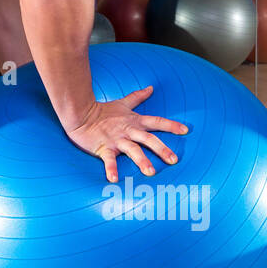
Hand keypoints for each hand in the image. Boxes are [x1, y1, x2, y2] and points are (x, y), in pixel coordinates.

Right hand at [66, 86, 188, 181]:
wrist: (80, 113)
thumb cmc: (102, 111)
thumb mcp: (122, 103)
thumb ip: (138, 96)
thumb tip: (151, 87)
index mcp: (134, 122)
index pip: (156, 122)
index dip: (171, 126)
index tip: (186, 131)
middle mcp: (128, 131)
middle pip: (148, 139)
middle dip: (162, 149)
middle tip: (174, 160)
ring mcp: (116, 140)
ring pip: (132, 150)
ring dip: (142, 161)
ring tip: (151, 172)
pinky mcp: (103, 148)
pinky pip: (109, 160)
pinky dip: (111, 169)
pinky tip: (114, 179)